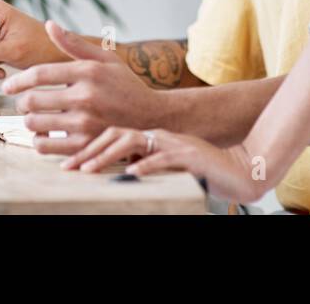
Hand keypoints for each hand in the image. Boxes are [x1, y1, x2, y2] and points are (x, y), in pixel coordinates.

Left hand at [1, 21, 163, 155]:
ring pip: (35, 124)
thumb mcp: (105, 58)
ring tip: (35, 117)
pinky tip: (45, 133)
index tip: (8, 86)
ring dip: (29, 121)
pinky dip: (39, 141)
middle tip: (24, 102)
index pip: (39, 74)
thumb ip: (74, 43)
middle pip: (31, 100)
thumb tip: (49, 24)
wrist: (151, 117)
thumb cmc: (125, 85)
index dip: (17, 80)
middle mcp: (85, 97)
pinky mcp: (85, 145)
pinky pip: (46, 146)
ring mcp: (85, 124)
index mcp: (87, 72)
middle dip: (21, 102)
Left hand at [78, 127, 264, 204]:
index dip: (89, 147)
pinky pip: (163, 159)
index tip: (69, 163)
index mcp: (151, 136)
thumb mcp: (167, 164)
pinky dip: (146, 165)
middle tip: (69, 167)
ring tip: (89, 170)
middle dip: (89, 151)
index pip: (113, 135)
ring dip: (108, 157)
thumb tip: (119, 172)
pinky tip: (131, 174)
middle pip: (116, 136)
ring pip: (134, 144)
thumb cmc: (202, 170)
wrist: (241, 167)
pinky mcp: (190, 156)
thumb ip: (145, 162)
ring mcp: (174, 144)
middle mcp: (159, 136)